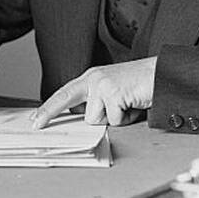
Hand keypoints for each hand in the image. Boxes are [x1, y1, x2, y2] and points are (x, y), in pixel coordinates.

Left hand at [31, 57, 155, 127]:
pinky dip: (127, 119)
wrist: (163, 73)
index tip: (35, 120)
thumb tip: (84, 118)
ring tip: (127, 106)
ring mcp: (103, 85)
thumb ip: (97, 102)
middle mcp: (94, 79)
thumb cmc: (141, 85)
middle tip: (36, 124)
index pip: (65, 93)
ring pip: (95, 119)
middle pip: (70, 104)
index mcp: (92, 78)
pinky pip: (114, 120)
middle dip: (53, 114)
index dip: (49, 107)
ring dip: (113, 118)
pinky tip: (134, 105)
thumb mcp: (113, 91)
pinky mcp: (114, 93)